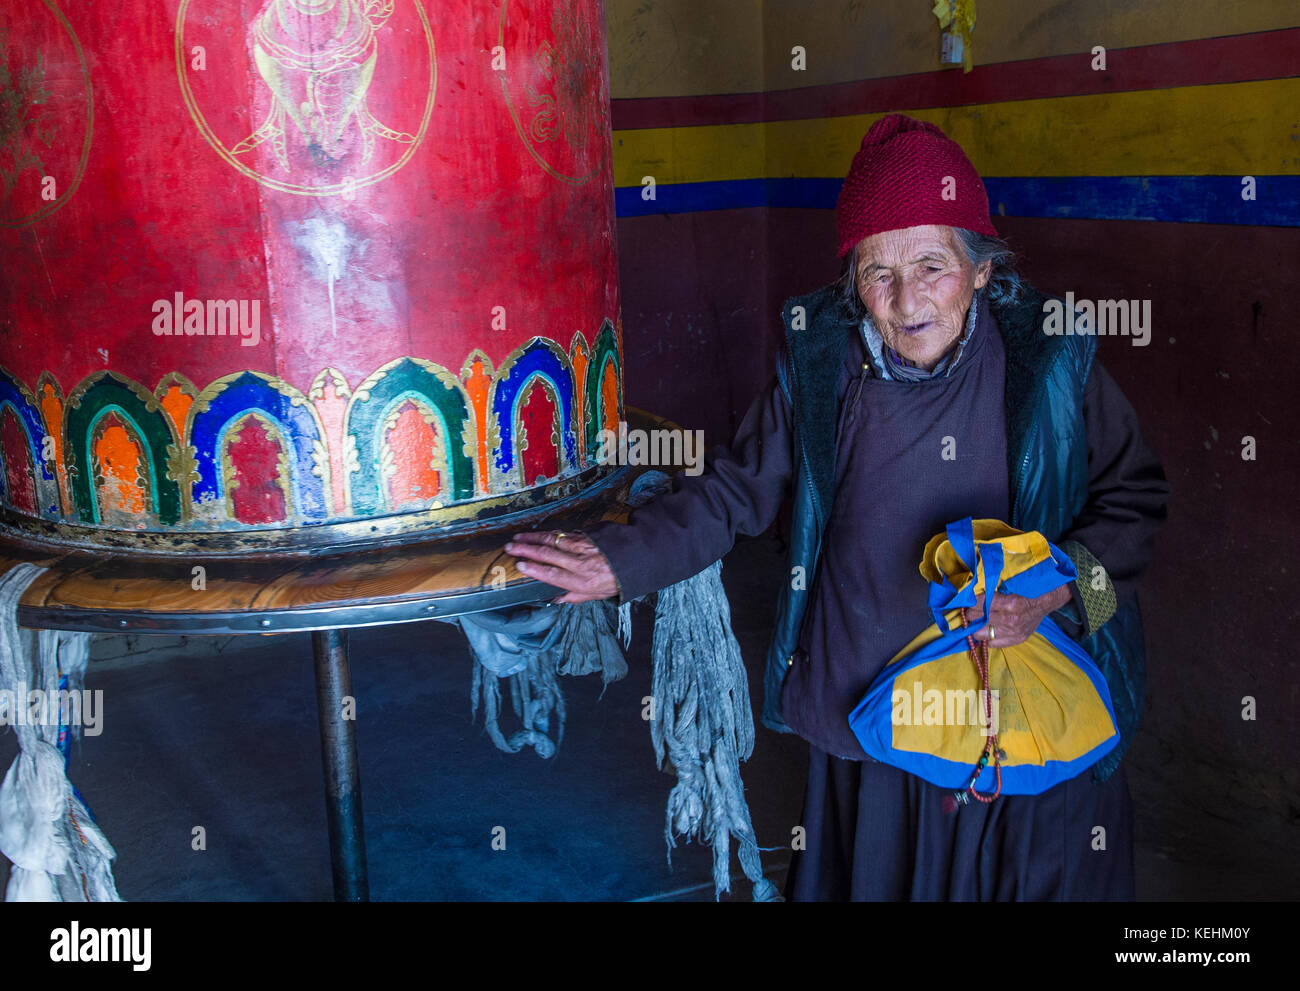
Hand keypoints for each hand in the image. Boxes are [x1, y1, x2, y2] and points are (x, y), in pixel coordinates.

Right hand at [504, 531, 618, 603]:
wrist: (639, 556)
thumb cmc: (616, 580)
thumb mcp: (598, 595)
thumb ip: (574, 596)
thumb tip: (554, 599)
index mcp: (583, 581)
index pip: (553, 574)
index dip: (535, 569)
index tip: (519, 565)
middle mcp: (581, 562)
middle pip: (549, 554)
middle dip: (527, 550)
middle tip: (510, 547)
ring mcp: (584, 546)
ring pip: (554, 540)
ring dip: (533, 538)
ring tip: (517, 538)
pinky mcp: (587, 535)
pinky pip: (564, 534)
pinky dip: (549, 534)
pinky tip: (538, 534)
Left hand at [963, 585, 1071, 647]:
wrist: (1045, 602)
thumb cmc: (1024, 592)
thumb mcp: (1008, 587)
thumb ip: (990, 592)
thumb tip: (969, 596)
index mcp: (1009, 603)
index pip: (978, 605)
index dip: (970, 603)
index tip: (968, 602)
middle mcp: (1010, 619)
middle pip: (976, 620)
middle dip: (971, 615)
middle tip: (972, 611)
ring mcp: (1013, 632)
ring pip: (980, 634)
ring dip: (977, 627)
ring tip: (979, 622)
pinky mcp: (1016, 640)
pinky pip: (992, 643)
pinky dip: (988, 637)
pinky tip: (990, 630)